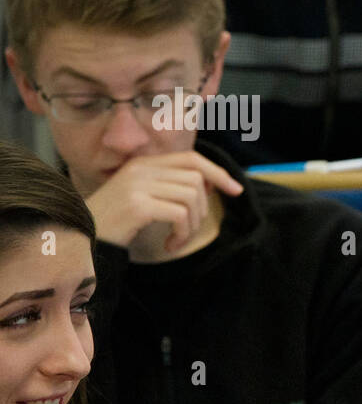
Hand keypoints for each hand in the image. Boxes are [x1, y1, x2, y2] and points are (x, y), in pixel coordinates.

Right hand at [84, 151, 243, 253]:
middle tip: (186, 231)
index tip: (236, 190)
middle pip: (196, 180)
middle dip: (202, 210)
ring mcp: (138, 185)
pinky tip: (170, 244)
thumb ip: (170, 186)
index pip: (192, 158)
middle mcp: (141, 169)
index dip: (218, 173)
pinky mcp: (138, 205)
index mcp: (144, 164)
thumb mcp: (143, 197)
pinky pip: (180, 214)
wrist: (82, 239)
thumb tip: (210, 184)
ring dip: (192, 226)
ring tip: (177, 239)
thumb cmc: (116, 223)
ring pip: (192, 197)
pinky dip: (182, 234)